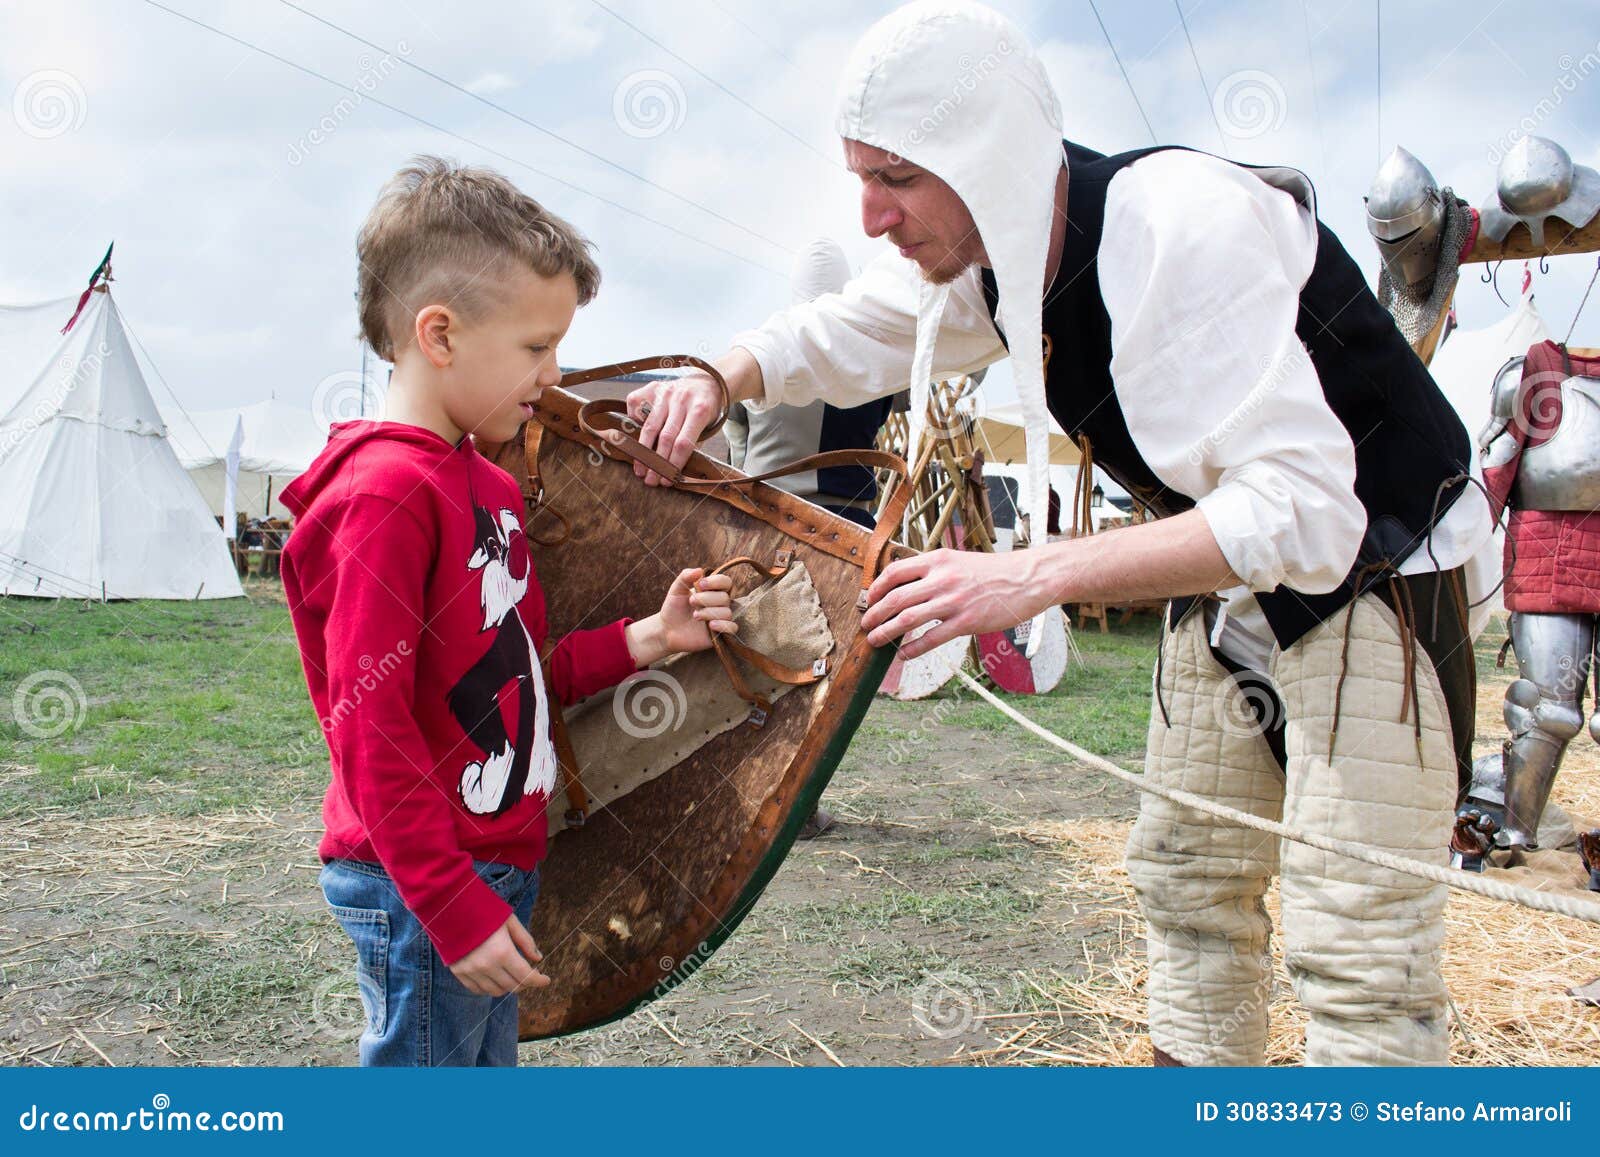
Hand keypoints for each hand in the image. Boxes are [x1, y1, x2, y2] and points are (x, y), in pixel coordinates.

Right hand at [449, 915, 550, 996]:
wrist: (450, 907)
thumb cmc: (484, 911)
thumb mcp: (510, 921)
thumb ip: (525, 941)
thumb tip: (538, 958)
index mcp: (502, 951)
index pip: (526, 976)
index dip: (539, 981)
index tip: (546, 980)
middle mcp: (487, 966)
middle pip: (513, 986)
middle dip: (526, 983)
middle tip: (530, 974)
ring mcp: (471, 971)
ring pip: (496, 991)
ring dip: (508, 986)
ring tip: (513, 975)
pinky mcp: (459, 972)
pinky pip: (478, 990)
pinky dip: (490, 988)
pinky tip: (496, 978)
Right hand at [625, 372, 724, 485]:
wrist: (707, 382)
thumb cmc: (706, 410)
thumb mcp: (709, 426)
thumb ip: (693, 443)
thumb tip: (674, 470)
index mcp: (700, 409)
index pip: (684, 443)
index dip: (674, 464)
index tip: (667, 481)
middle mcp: (681, 399)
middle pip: (665, 437)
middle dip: (657, 463)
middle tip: (650, 481)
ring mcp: (665, 392)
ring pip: (649, 426)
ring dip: (642, 451)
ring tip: (639, 469)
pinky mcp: (652, 387)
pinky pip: (634, 405)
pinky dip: (633, 420)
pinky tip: (637, 434)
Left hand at [625, 568, 736, 666]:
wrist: (667, 630)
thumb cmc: (674, 608)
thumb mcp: (677, 589)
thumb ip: (686, 576)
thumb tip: (700, 570)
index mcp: (712, 591)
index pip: (725, 582)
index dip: (716, 582)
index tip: (701, 584)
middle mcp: (719, 604)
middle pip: (725, 598)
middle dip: (707, 599)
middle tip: (691, 601)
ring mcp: (720, 619)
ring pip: (727, 612)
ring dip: (709, 613)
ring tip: (695, 616)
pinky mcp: (720, 634)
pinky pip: (732, 628)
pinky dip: (722, 625)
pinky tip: (710, 625)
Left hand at [860, 548, 1057, 658]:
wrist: (1026, 579)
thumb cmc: (992, 572)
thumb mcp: (958, 560)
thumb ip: (933, 569)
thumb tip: (905, 584)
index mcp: (938, 560)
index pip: (895, 571)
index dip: (876, 588)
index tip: (869, 600)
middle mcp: (942, 579)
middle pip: (896, 598)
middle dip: (875, 614)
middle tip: (865, 625)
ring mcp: (954, 601)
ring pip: (908, 619)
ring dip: (886, 632)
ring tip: (874, 640)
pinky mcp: (967, 622)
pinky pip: (932, 638)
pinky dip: (913, 648)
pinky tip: (903, 654)